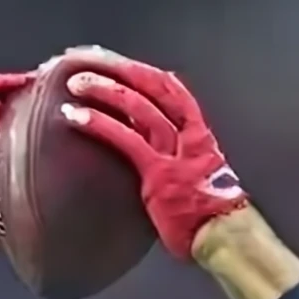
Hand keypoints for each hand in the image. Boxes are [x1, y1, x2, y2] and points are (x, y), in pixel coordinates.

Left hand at [59, 51, 247, 260]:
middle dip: (118, 69)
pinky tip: (75, 117)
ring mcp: (175, 153)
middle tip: (87, 60)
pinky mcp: (159, 173)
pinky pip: (126, 139)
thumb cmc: (205, 219)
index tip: (115, 63)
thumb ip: (175, 164)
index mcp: (197, 135)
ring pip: (138, 106)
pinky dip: (99, 124)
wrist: (223, 238)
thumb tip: (150, 161)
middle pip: (152, 87)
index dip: (141, 73)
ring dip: (104, 89)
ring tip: (74, 83)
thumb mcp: (195, 181)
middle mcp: (188, 135)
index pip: (170, 89)